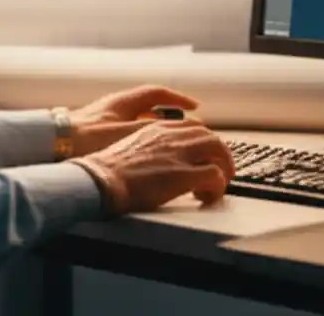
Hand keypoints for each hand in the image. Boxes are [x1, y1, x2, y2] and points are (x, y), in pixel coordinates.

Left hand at [68, 84, 199, 156]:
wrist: (50, 146)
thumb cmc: (85, 139)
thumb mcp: (126, 132)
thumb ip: (154, 129)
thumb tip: (183, 129)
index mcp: (123, 102)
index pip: (157, 93)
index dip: (178, 99)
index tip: (195, 107)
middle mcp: (113, 107)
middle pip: (148, 107)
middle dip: (168, 116)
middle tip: (185, 128)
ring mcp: (103, 121)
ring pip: (136, 121)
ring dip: (153, 130)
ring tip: (168, 144)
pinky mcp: (94, 136)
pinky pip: (124, 134)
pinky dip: (138, 141)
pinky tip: (142, 155)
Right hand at [72, 120, 235, 213]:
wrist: (99, 180)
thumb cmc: (106, 171)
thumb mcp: (129, 148)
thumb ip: (148, 148)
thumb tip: (157, 161)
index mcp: (157, 128)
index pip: (193, 126)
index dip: (203, 142)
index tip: (204, 156)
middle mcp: (171, 136)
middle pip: (211, 136)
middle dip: (220, 154)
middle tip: (219, 171)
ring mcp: (179, 154)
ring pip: (219, 150)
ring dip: (223, 168)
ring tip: (218, 185)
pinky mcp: (183, 175)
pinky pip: (215, 176)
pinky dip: (217, 188)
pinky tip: (206, 197)